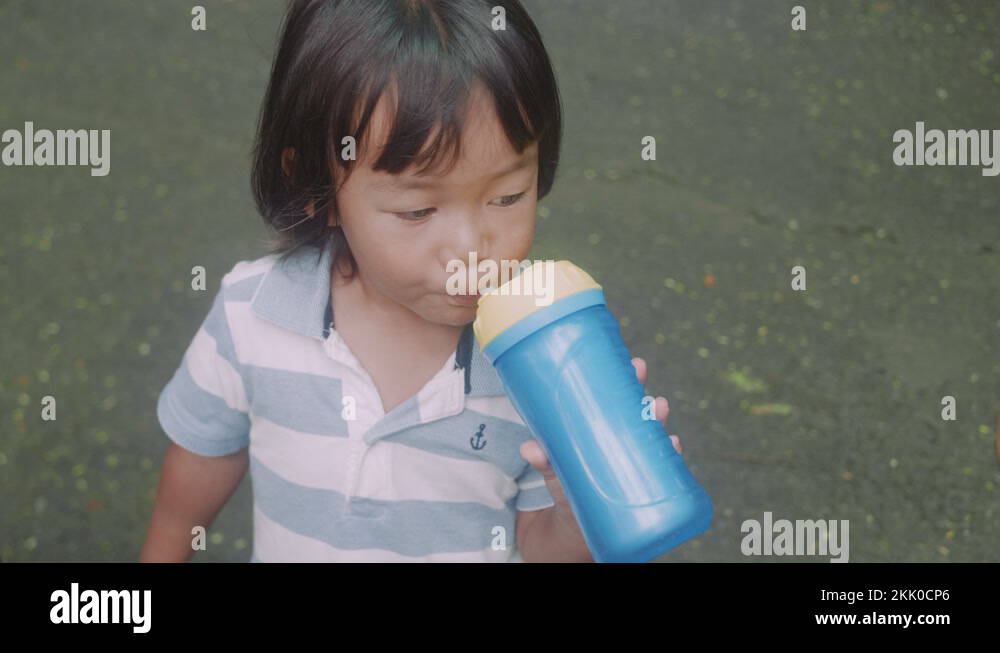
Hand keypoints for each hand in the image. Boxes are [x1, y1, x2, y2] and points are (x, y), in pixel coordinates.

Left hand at [519, 356, 681, 508]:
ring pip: (654, 440)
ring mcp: (634, 464)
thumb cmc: (568, 486)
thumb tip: (529, 448)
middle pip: (641, 417)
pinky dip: (670, 458)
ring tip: (660, 415)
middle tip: (653, 398)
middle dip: (650, 404)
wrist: (576, 526)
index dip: (630, 380)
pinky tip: (674, 447)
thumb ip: (544, 460)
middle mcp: (624, 442)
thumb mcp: (555, 471)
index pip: (620, 399)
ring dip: (660, 427)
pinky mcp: (642, 488)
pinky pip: (661, 470)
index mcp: (604, 428)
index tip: (637, 365)